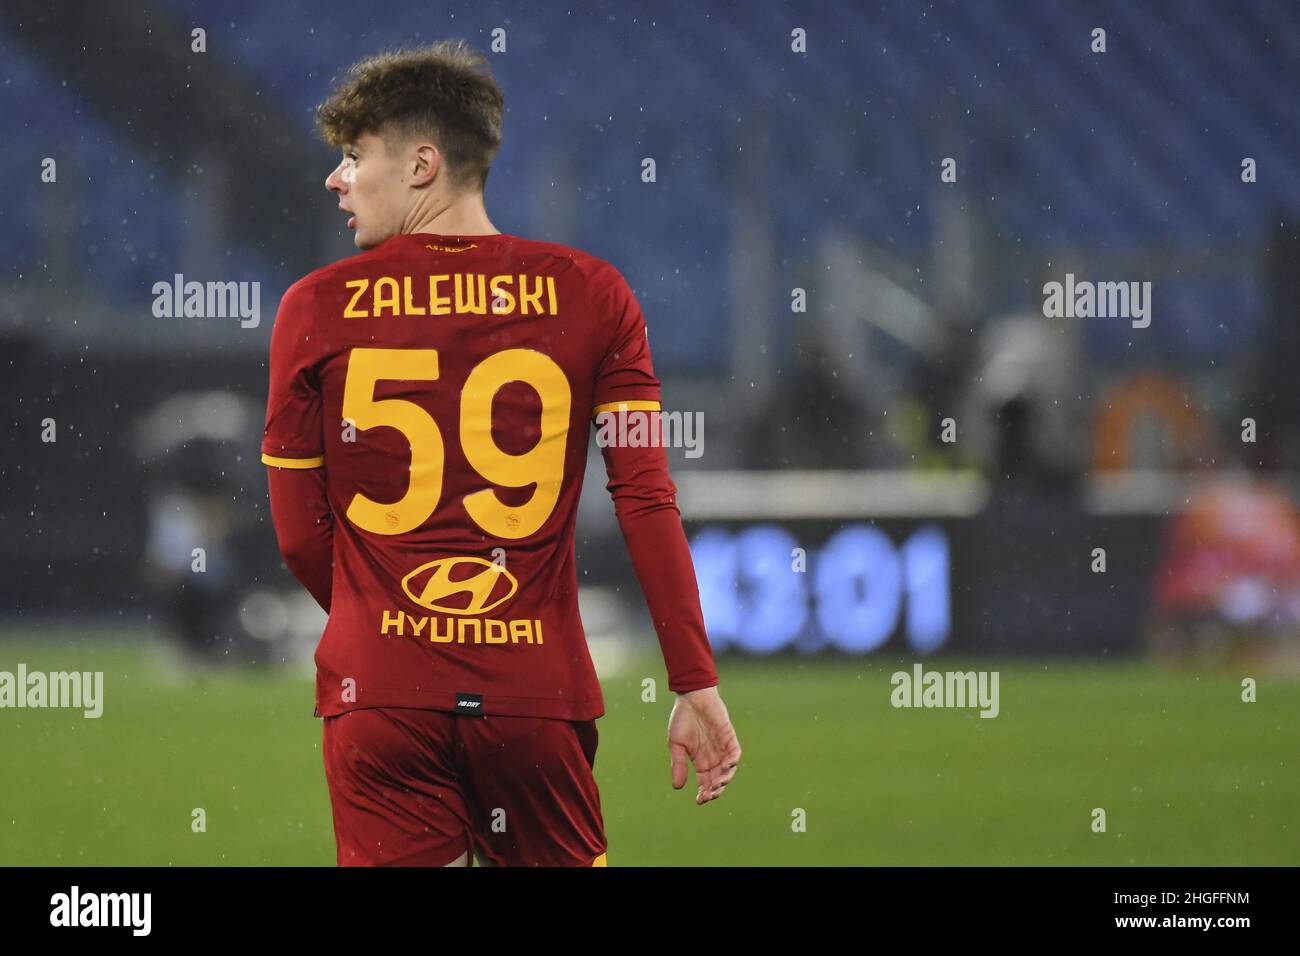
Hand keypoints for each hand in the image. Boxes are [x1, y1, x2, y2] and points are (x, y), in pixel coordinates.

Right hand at [667, 686, 740, 803]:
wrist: (691, 697)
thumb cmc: (682, 719)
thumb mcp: (676, 745)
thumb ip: (678, 764)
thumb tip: (677, 787)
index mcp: (700, 761)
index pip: (705, 783)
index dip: (704, 794)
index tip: (699, 801)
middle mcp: (713, 757)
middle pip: (718, 780)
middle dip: (715, 790)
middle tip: (709, 795)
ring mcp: (722, 748)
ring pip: (728, 770)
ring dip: (725, 779)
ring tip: (718, 785)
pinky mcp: (729, 737)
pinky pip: (735, 752)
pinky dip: (733, 761)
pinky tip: (726, 766)